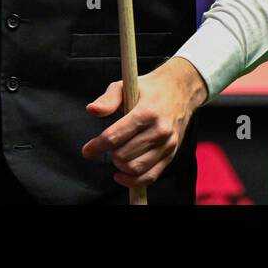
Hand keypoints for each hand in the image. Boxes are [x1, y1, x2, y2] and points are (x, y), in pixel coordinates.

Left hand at [81, 56, 207, 187]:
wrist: (180, 91)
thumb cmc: (148, 89)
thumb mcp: (126, 85)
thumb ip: (108, 100)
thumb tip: (92, 110)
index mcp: (147, 111)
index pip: (115, 136)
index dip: (97, 146)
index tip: (87, 151)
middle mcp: (159, 130)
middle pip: (124, 155)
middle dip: (109, 154)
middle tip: (105, 147)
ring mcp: (167, 144)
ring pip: (135, 168)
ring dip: (120, 166)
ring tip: (115, 156)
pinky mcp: (171, 154)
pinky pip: (150, 176)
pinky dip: (133, 181)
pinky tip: (121, 175)